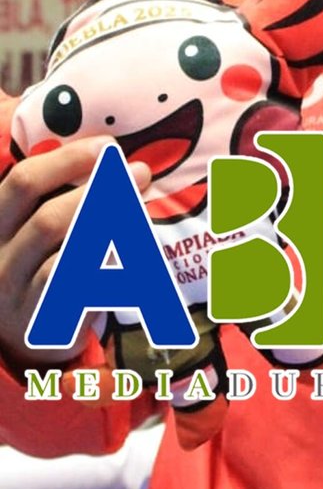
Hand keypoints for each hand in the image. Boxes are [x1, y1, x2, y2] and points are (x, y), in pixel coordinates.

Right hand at [0, 139, 147, 367]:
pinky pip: (85, 288)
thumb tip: (117, 161)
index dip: (67, 160)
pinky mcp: (47, 322)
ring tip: (142, 206)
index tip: (108, 146)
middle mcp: (0, 259)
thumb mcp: (32, 232)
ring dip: (112, 225)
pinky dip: (113, 264)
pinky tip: (137, 249)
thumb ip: (58, 197)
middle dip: (98, 191)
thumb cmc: (38, 269)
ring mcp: (20, 295)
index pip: (21, 182)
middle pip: (47, 219)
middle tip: (138, 172)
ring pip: (68, 254)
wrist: (23, 341)